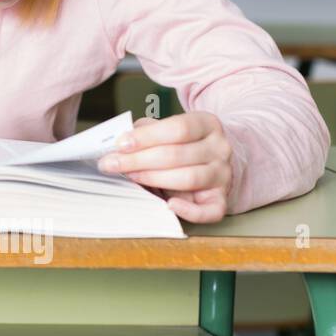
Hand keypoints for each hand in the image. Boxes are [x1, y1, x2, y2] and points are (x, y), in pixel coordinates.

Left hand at [98, 112, 233, 222]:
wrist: (213, 160)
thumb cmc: (182, 144)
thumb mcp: (167, 129)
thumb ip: (146, 131)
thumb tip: (120, 142)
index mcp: (207, 124)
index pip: (178, 128)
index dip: (146, 137)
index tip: (120, 144)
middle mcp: (219, 148)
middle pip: (177, 154)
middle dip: (138, 160)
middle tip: (112, 163)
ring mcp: (223, 175)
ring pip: (188, 178)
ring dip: (153, 178)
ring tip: (130, 176)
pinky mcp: (222, 199)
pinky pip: (211, 211)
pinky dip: (190, 211)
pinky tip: (169, 205)